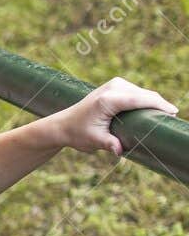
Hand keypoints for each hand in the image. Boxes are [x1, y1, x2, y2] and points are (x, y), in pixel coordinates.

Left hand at [51, 76, 178, 155]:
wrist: (63, 124)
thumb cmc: (77, 134)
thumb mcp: (93, 141)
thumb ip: (108, 144)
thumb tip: (120, 151)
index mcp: (107, 100)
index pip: (139, 99)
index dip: (158, 104)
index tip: (172, 113)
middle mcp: (113, 87)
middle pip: (145, 95)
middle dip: (160, 105)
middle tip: (172, 119)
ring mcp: (115, 84)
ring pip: (143, 93)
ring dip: (154, 103)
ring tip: (166, 116)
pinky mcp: (117, 85)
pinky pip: (138, 92)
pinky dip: (147, 100)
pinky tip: (156, 110)